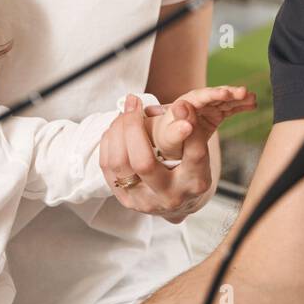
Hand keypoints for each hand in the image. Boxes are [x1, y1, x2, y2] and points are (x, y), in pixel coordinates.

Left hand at [100, 87, 253, 222]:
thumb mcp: (196, 149)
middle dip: (133, 126)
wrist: (177, 199)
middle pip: (143, 163)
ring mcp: (146, 201)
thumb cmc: (187, 167)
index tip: (180, 105)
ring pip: (119, 163)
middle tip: (134, 102)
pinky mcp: (127, 200)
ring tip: (123, 114)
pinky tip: (116, 129)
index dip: (187, 128)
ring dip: (117, 131)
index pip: (194, 154)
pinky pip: (107, 167)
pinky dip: (109, 142)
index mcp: (195, 182)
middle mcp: (171, 196)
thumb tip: (180, 107)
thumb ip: (190, 129)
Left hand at [145, 86, 256, 159]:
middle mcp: (196, 103)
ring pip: (224, 100)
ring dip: (238, 98)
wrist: (171, 145)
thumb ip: (176, 132)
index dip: (212, 94)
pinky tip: (252, 105)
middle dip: (229, 93)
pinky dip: (240, 107)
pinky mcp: (215, 115)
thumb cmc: (167, 141)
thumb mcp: (169, 139)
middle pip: (214, 95)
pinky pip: (229, 109)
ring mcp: (207, 108)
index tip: (225, 93)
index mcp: (183, 105)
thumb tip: (186, 124)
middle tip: (243, 92)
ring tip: (252, 97)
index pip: (199, 97)